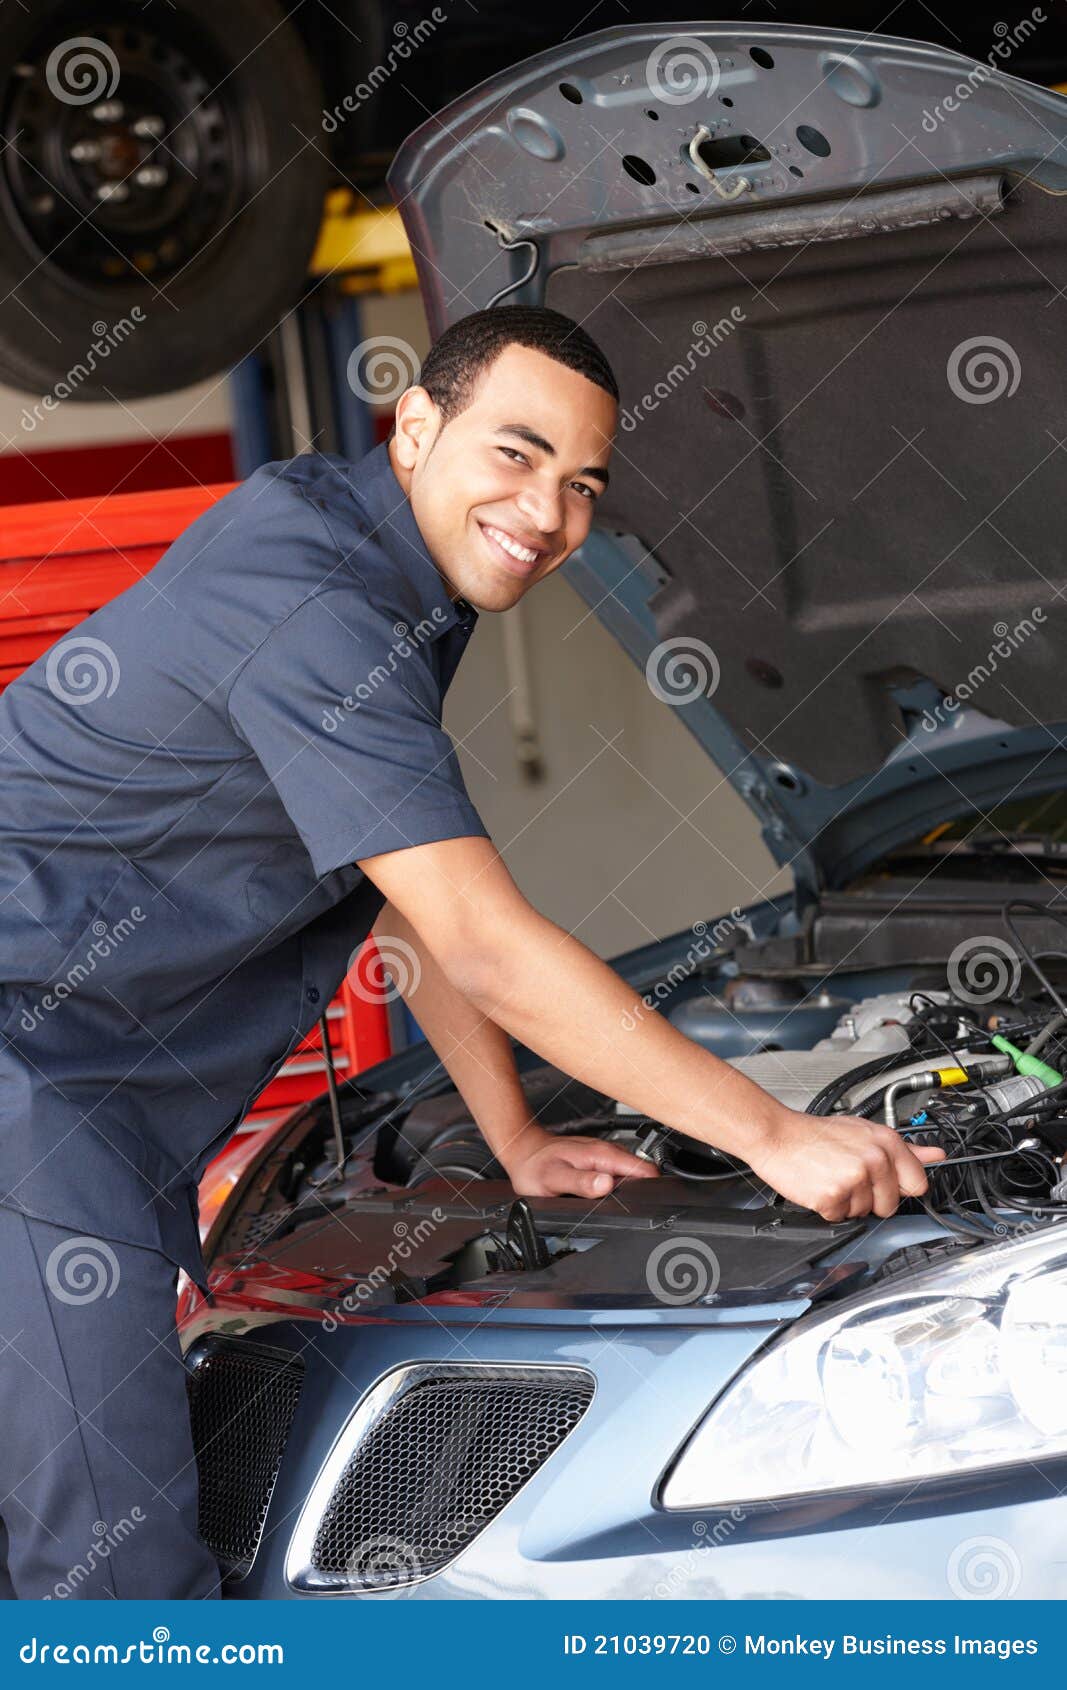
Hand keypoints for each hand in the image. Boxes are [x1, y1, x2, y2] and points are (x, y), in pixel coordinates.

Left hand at [502, 1128, 660, 1199]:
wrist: (523, 1151)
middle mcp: (608, 1154)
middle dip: (643, 1195)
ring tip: (616, 1208)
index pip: (645, 1171)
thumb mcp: (554, 1178)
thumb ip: (581, 1182)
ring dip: (630, 1193)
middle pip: (643, 1176)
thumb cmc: (534, 1166)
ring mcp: (605, 1158)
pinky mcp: (600, 1163)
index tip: (649, 1206)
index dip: (653, 1190)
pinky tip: (606, 1199)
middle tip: (629, 1213)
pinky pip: (619, 1177)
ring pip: (631, 1178)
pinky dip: (619, 1189)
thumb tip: (606, 1184)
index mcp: (603, 1156)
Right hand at [747, 1107, 946, 1221]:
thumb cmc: (816, 1134)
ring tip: (830, 1177)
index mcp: (886, 1143)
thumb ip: (905, 1148)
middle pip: (890, 1205)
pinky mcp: (833, 1196)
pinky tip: (819, 1186)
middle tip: (847, 1176)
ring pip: (863, 1212)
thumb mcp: (864, 1132)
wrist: (777, 1135)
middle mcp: (874, 1159)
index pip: (917, 1184)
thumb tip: (936, 1155)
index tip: (885, 1183)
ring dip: (846, 1202)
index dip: (899, 1188)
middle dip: (870, 1198)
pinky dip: (827, 1207)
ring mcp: (854, 1179)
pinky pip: (839, 1217)